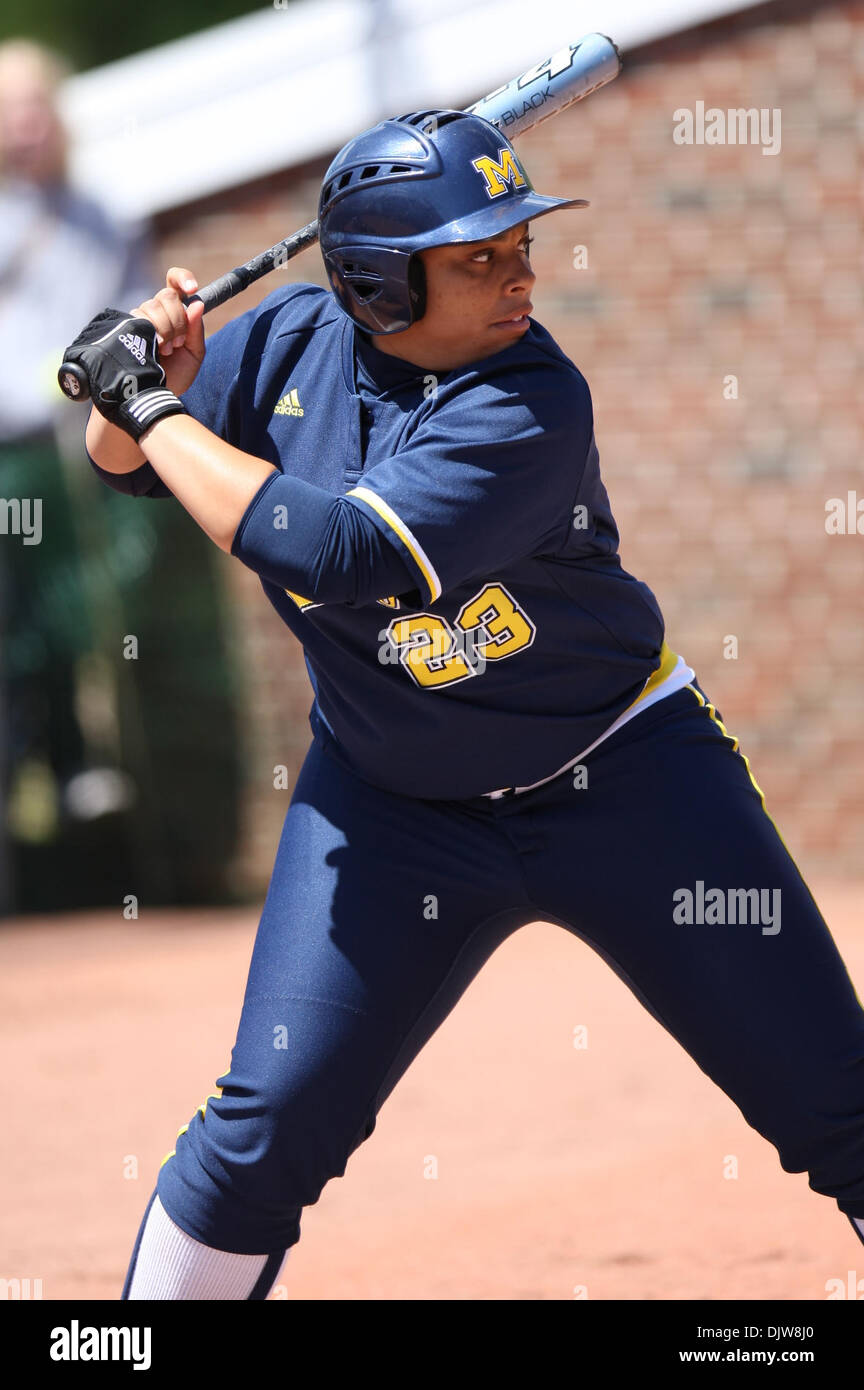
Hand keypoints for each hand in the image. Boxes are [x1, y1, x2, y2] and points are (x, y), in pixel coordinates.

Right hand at [130, 266, 205, 395]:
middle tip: (177, 343)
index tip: (192, 288)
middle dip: (177, 320)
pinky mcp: (127, 328)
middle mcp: (156, 312)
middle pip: (166, 295)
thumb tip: (197, 303)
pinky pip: (138, 317)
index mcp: (174, 314)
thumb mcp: (194, 354)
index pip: (174, 283)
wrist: (154, 394)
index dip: (182, 278)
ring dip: (166, 330)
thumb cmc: (176, 376)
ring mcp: (140, 319)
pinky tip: (155, 349)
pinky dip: (153, 332)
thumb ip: (196, 330)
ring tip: (165, 351)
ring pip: (153, 306)